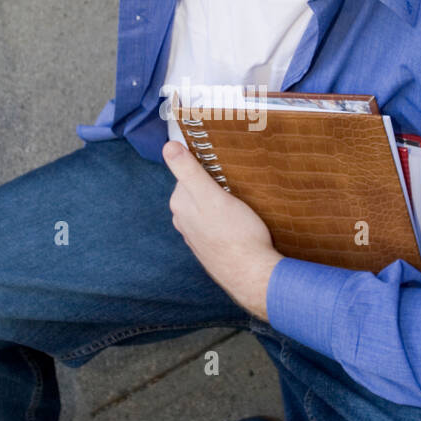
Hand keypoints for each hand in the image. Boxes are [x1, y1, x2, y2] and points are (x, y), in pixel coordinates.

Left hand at [162, 139, 283, 319]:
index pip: (187, 173)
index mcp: (180, 204)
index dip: (207, 166)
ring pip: (206, 208)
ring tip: (240, 201)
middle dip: (213, 184)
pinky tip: (239, 221)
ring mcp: (196, 235)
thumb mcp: (212, 195)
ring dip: (220, 202)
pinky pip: (215, 224)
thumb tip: (168, 146)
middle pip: (196, 190)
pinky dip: (224, 218)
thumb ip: (188, 170)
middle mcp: (183, 220)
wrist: (252, 274)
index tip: (224, 165)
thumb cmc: (236, 234)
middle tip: (235, 181)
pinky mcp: (210, 246)